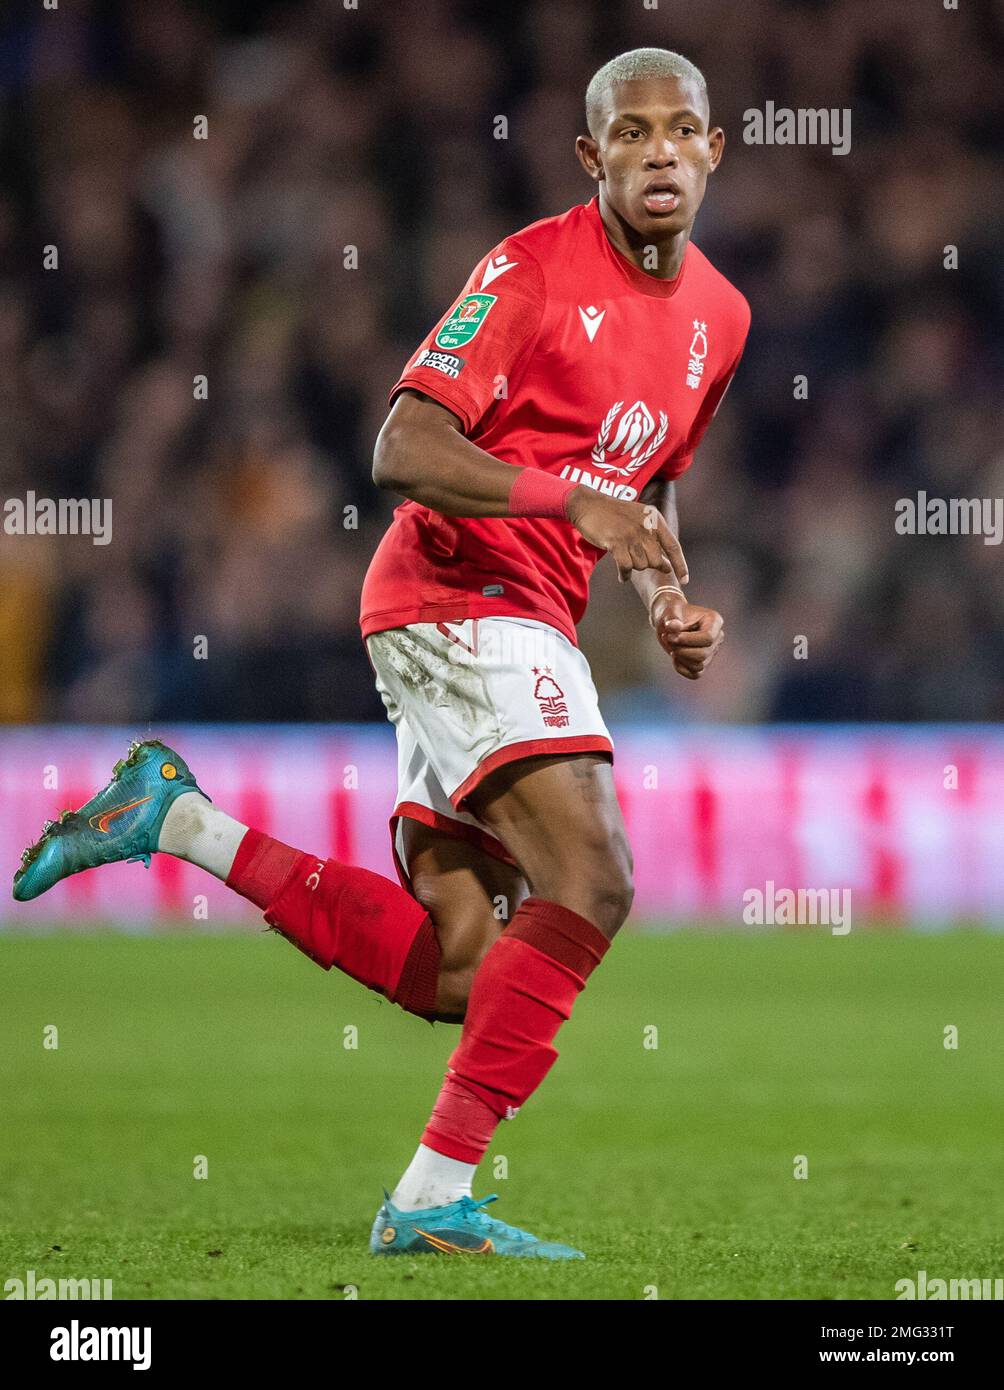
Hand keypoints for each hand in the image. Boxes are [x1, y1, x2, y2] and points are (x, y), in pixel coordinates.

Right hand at [566, 487, 687, 584]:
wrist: (589, 505)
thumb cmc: (615, 515)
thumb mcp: (640, 518)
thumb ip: (654, 538)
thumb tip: (666, 565)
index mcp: (655, 519)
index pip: (673, 546)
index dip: (680, 565)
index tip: (685, 580)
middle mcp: (646, 526)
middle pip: (656, 560)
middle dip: (648, 565)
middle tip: (636, 560)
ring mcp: (631, 534)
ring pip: (641, 565)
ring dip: (633, 567)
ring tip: (625, 559)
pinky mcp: (616, 542)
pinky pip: (626, 567)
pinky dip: (625, 574)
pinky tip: (622, 576)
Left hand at [649, 589, 723, 679]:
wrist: (670, 622)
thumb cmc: (672, 613)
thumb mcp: (670, 611)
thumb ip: (672, 617)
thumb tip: (674, 627)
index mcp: (714, 620)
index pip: (707, 638)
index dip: (687, 640)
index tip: (670, 636)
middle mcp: (717, 637)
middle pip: (703, 654)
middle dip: (682, 650)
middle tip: (668, 640)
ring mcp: (712, 651)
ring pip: (699, 665)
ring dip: (680, 658)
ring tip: (671, 646)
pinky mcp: (704, 662)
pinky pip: (695, 674)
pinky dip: (682, 668)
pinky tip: (674, 657)